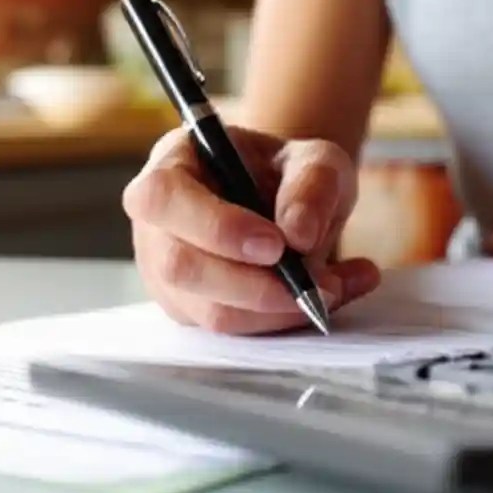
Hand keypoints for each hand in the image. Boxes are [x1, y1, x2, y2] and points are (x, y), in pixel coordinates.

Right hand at [123, 127, 380, 333]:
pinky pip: (234, 331)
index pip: (164, 198)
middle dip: (250, 285)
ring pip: (208, 311)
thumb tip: (298, 234)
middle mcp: (157, 225)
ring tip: (335, 286)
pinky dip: (285, 320)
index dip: (216, 227)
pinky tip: (331, 294)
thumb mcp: (316, 160)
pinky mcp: (194, 311)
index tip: (276, 245)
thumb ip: (313, 185)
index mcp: (171, 167)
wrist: (286, 203)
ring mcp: (167, 275)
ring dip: (277, 310)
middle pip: (179, 266)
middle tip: (313, 283)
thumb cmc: (289, 174)